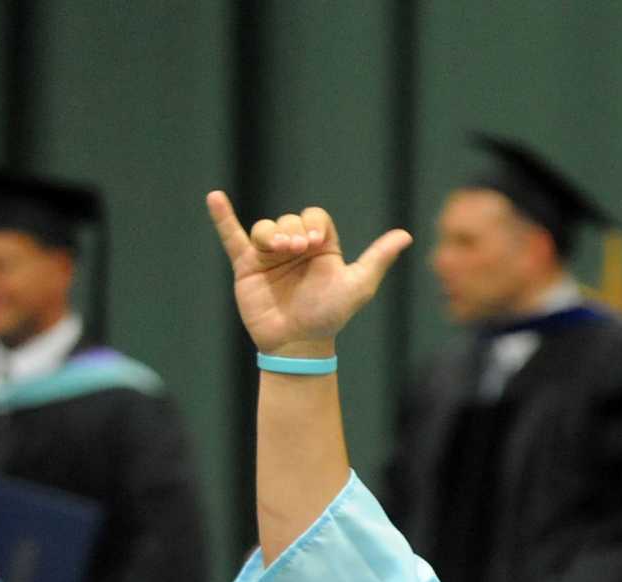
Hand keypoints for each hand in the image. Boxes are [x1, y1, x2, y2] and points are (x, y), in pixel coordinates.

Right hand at [205, 192, 410, 355]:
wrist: (298, 344)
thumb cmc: (330, 316)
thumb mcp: (358, 285)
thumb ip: (377, 259)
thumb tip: (406, 236)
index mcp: (322, 248)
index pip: (316, 218)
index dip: (314, 224)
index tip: (317, 242)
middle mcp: (296, 248)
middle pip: (290, 220)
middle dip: (293, 231)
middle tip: (296, 249)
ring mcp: (269, 255)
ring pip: (265, 228)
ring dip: (271, 234)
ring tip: (279, 249)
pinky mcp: (247, 266)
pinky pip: (233, 237)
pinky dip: (223, 218)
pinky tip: (215, 198)